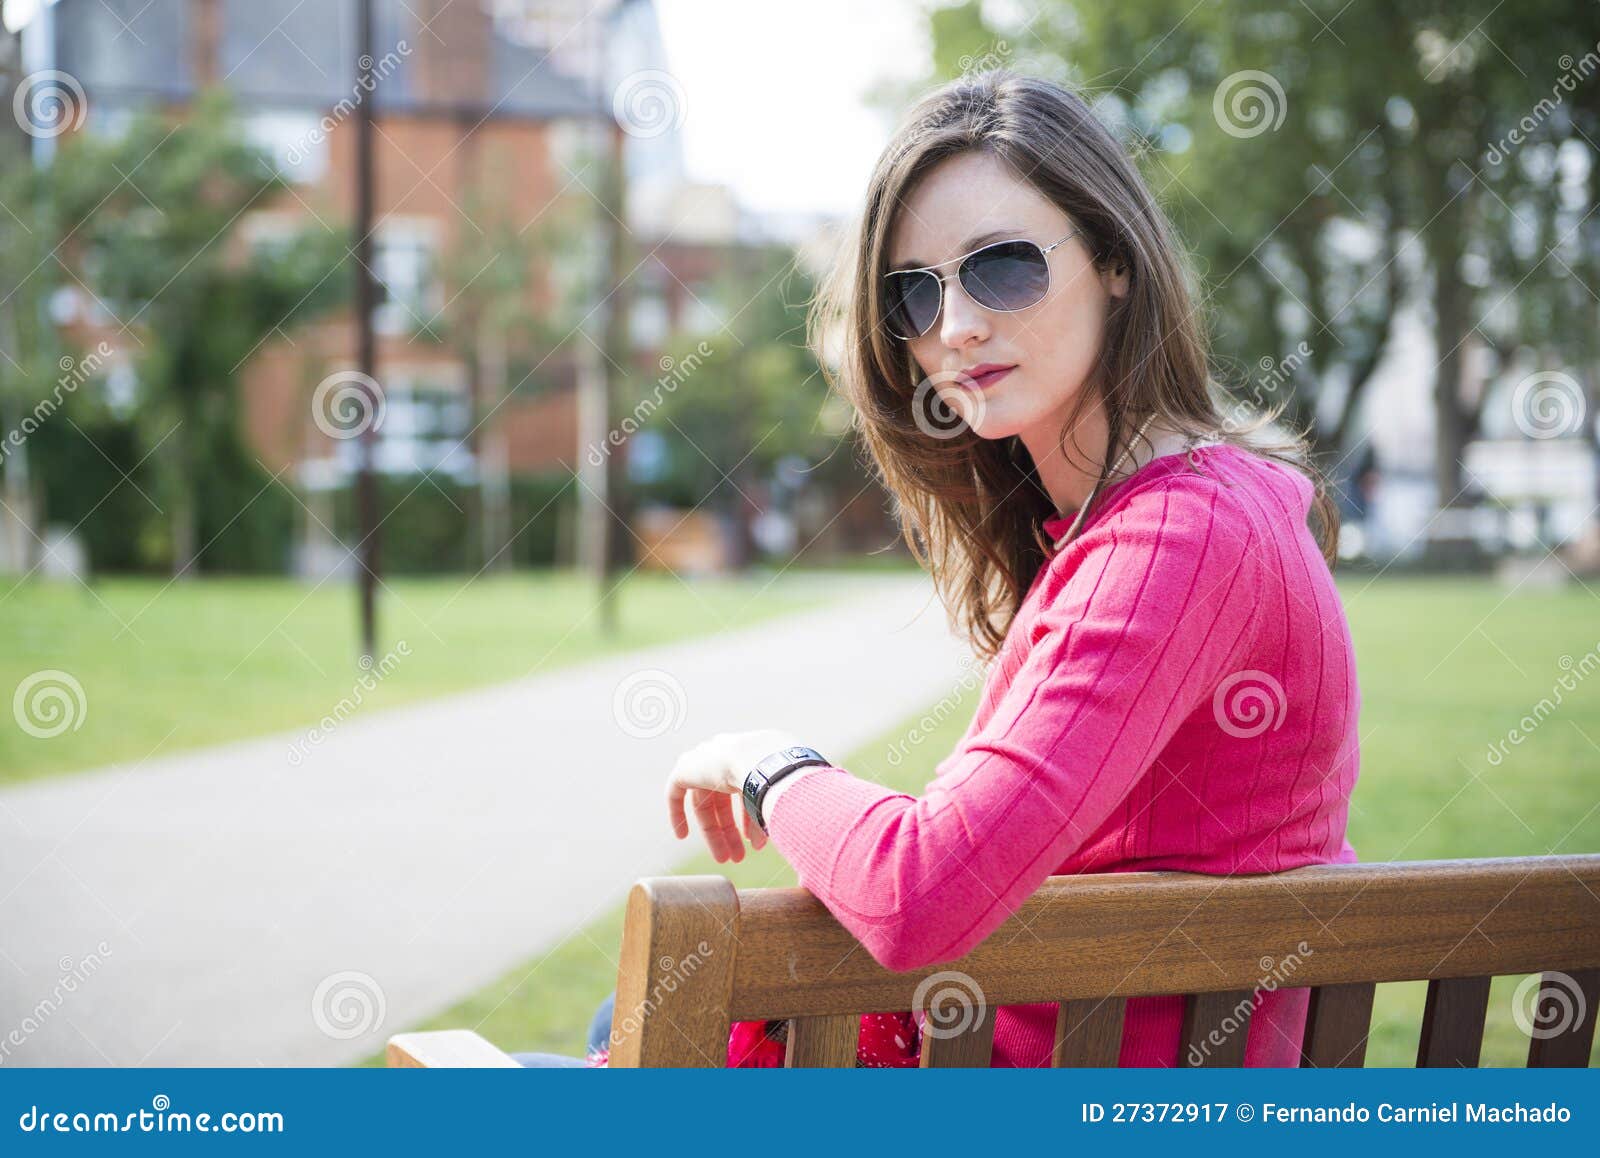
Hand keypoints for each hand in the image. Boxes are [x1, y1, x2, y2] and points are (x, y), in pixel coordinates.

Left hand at [665, 728, 806, 862]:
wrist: (765, 763)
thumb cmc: (787, 779)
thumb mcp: (789, 797)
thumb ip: (783, 809)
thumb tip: (791, 829)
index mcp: (753, 755)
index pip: (746, 790)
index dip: (750, 818)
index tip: (754, 843)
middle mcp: (729, 754)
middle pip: (725, 799)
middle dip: (733, 830)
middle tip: (738, 857)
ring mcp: (708, 758)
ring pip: (707, 802)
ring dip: (716, 832)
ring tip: (724, 858)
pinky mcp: (687, 767)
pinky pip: (677, 791)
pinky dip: (678, 813)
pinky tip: (682, 836)